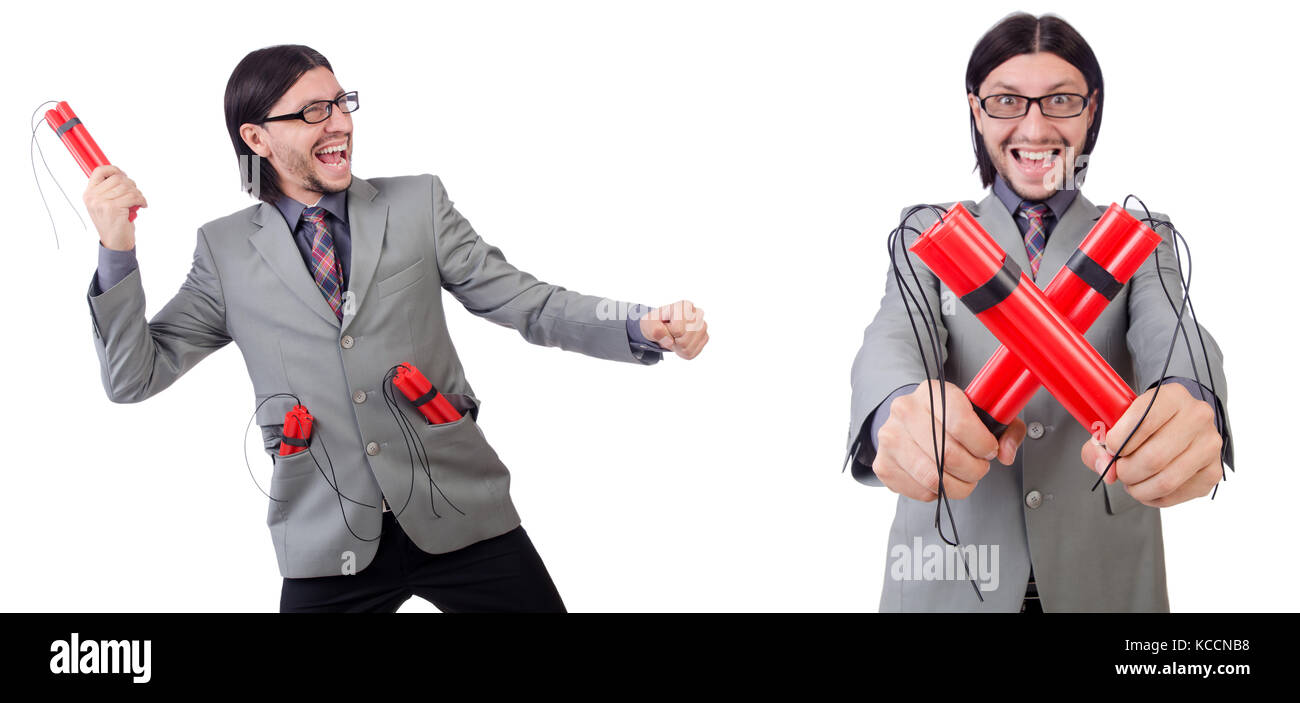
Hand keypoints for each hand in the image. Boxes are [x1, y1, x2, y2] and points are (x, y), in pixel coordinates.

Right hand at [84, 165, 146, 250]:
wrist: (115, 243)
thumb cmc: (113, 223)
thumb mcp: (105, 204)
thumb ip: (108, 190)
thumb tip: (120, 174)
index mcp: (89, 194)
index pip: (99, 171)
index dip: (113, 169)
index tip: (124, 174)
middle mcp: (92, 197)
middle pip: (117, 178)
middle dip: (131, 185)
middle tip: (135, 194)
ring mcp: (101, 202)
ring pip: (127, 187)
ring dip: (137, 193)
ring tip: (138, 201)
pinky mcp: (113, 208)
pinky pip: (133, 196)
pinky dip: (141, 199)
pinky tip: (142, 205)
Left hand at [639, 300, 707, 359]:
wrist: (662, 326)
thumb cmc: (656, 322)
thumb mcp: (648, 323)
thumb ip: (655, 329)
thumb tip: (670, 341)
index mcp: (684, 306)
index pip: (677, 330)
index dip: (667, 332)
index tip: (665, 327)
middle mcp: (697, 314)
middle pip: (684, 341)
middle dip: (672, 342)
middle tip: (668, 334)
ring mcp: (703, 326)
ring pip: (688, 348)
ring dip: (677, 348)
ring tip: (674, 338)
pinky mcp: (704, 337)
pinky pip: (692, 353)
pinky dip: (682, 352)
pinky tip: (680, 343)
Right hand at [872, 380, 1026, 501]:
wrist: (908, 421)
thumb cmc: (947, 418)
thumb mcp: (980, 412)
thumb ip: (1006, 429)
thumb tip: (1006, 453)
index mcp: (932, 392)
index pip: (961, 423)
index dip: (983, 444)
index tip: (989, 449)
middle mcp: (905, 411)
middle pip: (949, 456)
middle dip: (974, 469)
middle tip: (978, 467)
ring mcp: (890, 438)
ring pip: (934, 478)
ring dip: (959, 486)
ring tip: (963, 477)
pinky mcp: (883, 465)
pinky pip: (920, 491)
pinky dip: (938, 492)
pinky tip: (941, 478)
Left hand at [1080, 382, 1222, 507]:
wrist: (1175, 422)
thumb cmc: (1143, 422)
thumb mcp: (1118, 421)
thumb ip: (1100, 444)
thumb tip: (1106, 470)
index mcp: (1173, 396)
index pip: (1142, 421)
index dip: (1118, 441)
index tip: (1110, 448)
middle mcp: (1198, 417)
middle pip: (1153, 458)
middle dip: (1126, 471)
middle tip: (1119, 470)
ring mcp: (1209, 446)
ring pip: (1165, 481)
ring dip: (1138, 488)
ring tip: (1130, 480)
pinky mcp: (1212, 471)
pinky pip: (1175, 495)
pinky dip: (1152, 497)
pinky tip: (1146, 486)